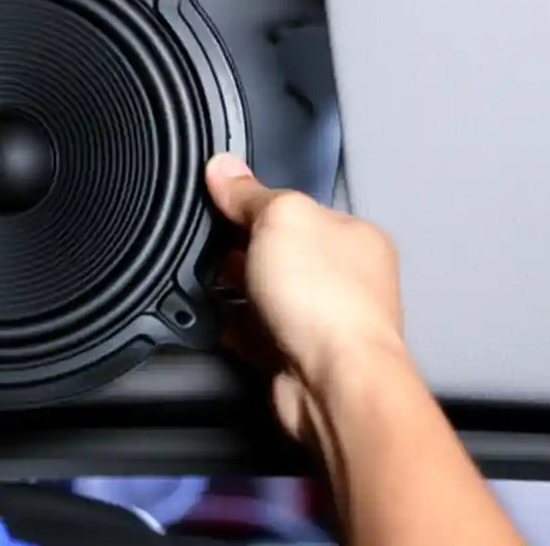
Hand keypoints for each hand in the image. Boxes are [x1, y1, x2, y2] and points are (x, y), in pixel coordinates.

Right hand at [204, 153, 404, 438]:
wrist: (332, 382)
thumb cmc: (324, 295)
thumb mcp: (281, 218)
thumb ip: (249, 193)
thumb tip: (222, 167)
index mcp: (352, 236)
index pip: (298, 209)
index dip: (256, 203)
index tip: (219, 201)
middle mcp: (341, 277)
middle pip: (276, 250)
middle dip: (238, 246)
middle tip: (203, 241)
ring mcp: (317, 319)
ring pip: (260, 292)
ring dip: (228, 285)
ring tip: (196, 276)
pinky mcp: (289, 354)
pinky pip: (247, 330)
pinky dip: (224, 322)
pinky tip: (202, 313)